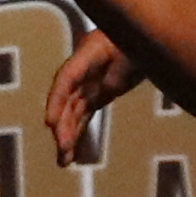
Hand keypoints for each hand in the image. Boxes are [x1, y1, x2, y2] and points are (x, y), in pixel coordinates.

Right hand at [44, 28, 144, 165]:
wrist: (145, 35)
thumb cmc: (137, 37)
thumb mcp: (131, 47)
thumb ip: (119, 66)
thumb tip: (108, 85)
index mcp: (86, 54)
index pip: (66, 78)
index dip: (56, 100)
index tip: (50, 122)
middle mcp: (81, 73)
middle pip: (67, 101)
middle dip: (64, 125)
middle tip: (63, 147)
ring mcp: (87, 85)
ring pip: (73, 113)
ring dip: (68, 135)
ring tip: (63, 161)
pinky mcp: (96, 95)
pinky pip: (83, 116)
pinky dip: (77, 133)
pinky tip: (72, 151)